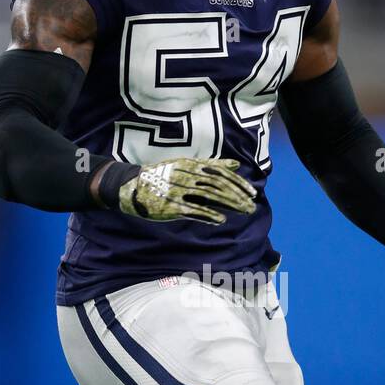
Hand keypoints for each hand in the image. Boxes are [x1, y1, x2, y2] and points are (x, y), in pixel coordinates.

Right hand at [119, 157, 256, 224]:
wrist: (133, 186)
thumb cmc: (164, 175)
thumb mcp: (186, 165)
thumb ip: (212, 165)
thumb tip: (236, 164)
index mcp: (191, 164)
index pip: (220, 173)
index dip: (238, 183)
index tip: (252, 193)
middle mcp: (186, 175)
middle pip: (217, 185)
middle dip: (237, 196)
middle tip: (251, 206)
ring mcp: (177, 190)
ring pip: (208, 196)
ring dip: (228, 204)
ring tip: (243, 212)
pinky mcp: (170, 206)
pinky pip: (192, 210)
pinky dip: (208, 214)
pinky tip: (221, 220)